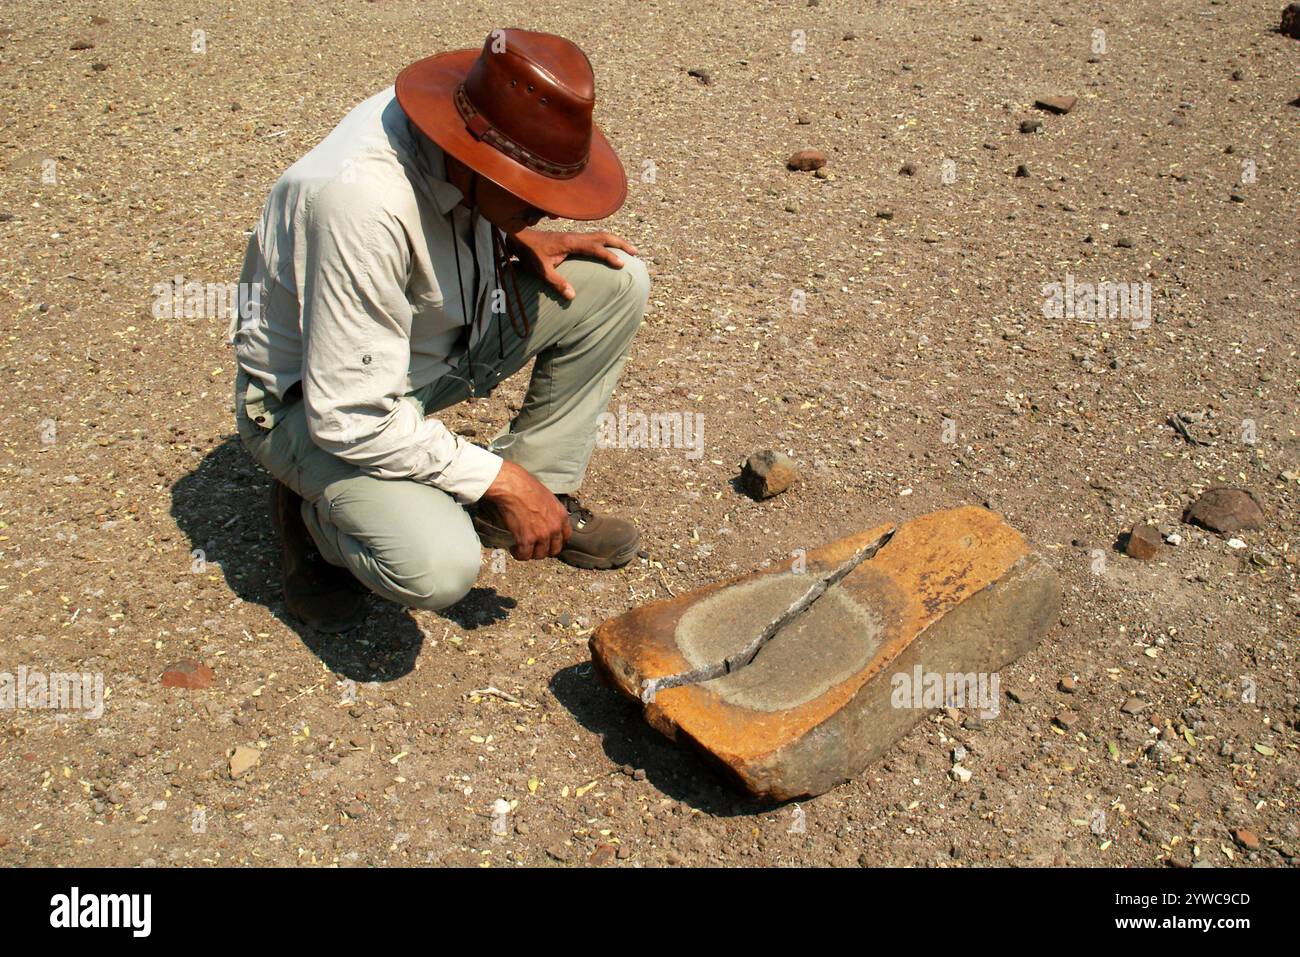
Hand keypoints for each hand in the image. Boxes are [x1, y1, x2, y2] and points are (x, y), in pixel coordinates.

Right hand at [481, 461, 570, 559]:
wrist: (513, 487)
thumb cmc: (526, 487)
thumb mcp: (547, 498)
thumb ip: (550, 512)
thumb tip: (544, 518)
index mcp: (561, 515)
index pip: (566, 536)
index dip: (557, 542)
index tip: (551, 543)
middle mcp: (554, 527)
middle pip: (554, 549)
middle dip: (544, 550)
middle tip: (535, 547)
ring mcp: (541, 535)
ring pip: (539, 555)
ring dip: (531, 553)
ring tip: (522, 548)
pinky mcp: (527, 540)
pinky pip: (524, 555)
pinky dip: (518, 554)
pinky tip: (514, 549)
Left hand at [509, 230, 637, 300]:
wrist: (519, 237)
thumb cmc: (530, 254)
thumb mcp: (541, 271)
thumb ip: (556, 283)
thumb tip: (573, 296)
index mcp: (570, 243)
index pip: (595, 248)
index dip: (609, 256)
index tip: (621, 264)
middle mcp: (575, 237)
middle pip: (604, 236)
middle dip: (621, 243)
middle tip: (635, 253)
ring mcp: (575, 236)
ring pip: (600, 235)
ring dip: (615, 241)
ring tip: (629, 250)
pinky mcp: (573, 238)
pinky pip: (594, 237)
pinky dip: (606, 241)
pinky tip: (610, 249)